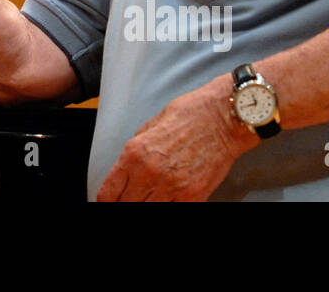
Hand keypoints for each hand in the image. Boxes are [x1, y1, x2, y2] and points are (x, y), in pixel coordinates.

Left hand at [96, 74, 256, 200]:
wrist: (223, 119)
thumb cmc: (189, 115)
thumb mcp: (150, 126)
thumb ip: (135, 150)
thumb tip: (125, 170)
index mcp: (134, 152)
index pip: (108, 192)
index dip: (105, 201)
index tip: (108, 202)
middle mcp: (149, 173)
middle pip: (125, 206)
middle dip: (123, 204)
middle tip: (126, 201)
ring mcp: (172, 187)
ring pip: (147, 211)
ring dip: (144, 206)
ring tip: (146, 199)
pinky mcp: (193, 196)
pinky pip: (172, 211)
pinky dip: (167, 207)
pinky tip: (164, 201)